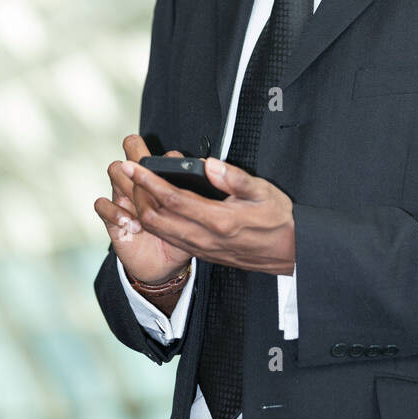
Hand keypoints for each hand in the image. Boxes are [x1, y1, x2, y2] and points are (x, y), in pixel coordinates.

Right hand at [94, 134, 190, 284]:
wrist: (164, 266)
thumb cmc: (183, 235)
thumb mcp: (199, 218)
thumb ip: (204, 198)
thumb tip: (212, 175)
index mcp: (165, 177)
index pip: (163, 153)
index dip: (169, 159)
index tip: (180, 174)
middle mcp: (142, 181)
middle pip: (132, 147)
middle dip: (136, 152)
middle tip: (148, 173)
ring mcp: (125, 196)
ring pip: (115, 170)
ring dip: (126, 184)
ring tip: (143, 206)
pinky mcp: (112, 217)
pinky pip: (102, 204)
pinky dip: (115, 212)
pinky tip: (132, 225)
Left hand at [125, 156, 295, 275]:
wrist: (290, 253)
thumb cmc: (279, 219)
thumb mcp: (264, 191)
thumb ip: (235, 178)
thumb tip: (209, 164)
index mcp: (219, 221)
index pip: (174, 199)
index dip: (150, 182)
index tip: (134, 166)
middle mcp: (205, 238)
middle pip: (157, 219)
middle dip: (137, 194)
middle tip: (127, 172)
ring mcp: (202, 249)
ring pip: (160, 231)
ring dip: (143, 208)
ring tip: (134, 186)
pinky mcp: (202, 254)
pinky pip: (170, 238)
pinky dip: (155, 222)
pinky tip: (151, 207)